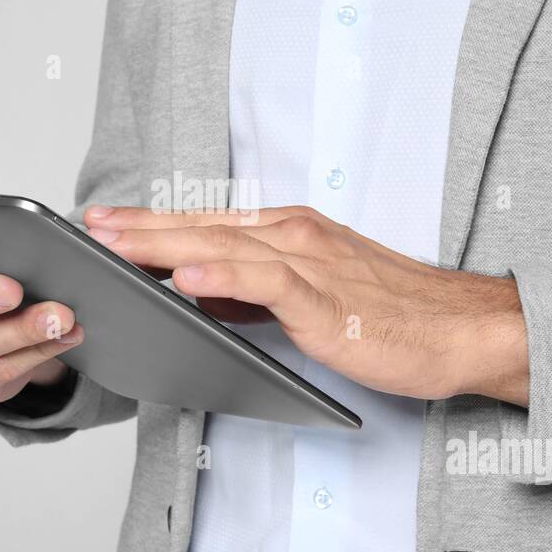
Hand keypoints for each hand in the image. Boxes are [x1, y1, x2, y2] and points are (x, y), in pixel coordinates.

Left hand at [84, 205, 527, 403]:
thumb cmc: (392, 315)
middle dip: (143, 226)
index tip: (108, 222)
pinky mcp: (326, 300)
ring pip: (223, 246)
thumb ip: (255, 291)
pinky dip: (221, 276)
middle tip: (92, 226)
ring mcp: (311, 263)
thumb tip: (200, 290)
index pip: (209, 222)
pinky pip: (265, 283)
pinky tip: (184, 277)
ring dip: (165, 243)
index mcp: (291, 233)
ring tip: (117, 246)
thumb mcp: (310, 298)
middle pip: (205, 226)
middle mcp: (295, 236)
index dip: (154, 222)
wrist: (459, 330)